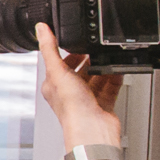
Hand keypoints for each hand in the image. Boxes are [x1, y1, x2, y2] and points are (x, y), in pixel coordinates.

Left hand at [33, 23, 125, 148]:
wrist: (93, 131)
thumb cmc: (72, 108)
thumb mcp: (57, 72)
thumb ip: (49, 49)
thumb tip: (41, 29)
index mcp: (54, 86)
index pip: (60, 64)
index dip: (69, 53)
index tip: (78, 42)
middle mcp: (70, 93)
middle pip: (80, 71)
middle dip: (89, 60)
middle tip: (97, 49)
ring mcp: (87, 99)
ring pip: (96, 79)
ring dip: (103, 68)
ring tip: (109, 58)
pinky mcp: (102, 105)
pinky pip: (110, 88)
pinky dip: (115, 79)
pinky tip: (119, 70)